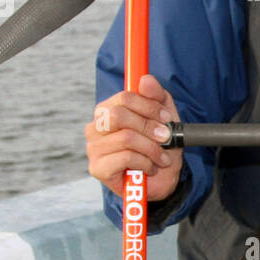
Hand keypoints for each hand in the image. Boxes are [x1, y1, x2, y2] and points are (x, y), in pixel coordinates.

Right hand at [85, 73, 183, 200]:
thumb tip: (145, 80)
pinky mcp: (97, 168)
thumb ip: (157, 97)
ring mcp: (94, 148)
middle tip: (165, 138)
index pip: (124, 97)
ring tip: (161, 157)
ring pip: (126, 138)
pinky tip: (150, 168)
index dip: (149, 106)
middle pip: (118, 115)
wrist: (163, 179)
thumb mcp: (165, 117)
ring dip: (151, 148)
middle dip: (148, 127)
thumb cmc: (160, 145)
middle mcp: (95, 127)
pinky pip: (125, 157)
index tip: (166, 118)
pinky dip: (145, 162)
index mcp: (108, 110)